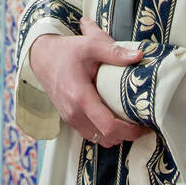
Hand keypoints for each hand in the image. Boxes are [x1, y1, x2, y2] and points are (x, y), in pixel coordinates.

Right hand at [29, 16, 150, 146]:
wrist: (41, 57)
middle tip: (142, 123)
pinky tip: (114, 118)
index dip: (130, 130)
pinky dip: (104, 132)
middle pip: (106, 138)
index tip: (144, 124)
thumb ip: (114, 52)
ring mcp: (70, 118)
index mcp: (80, 97)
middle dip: (127, 135)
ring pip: (98, 139)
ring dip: (116, 135)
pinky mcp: (69, 119)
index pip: (108, 126)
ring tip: (130, 121)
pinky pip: (90, 134)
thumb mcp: (90, 45)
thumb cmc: (65, 51)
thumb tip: (139, 56)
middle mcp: (74, 113)